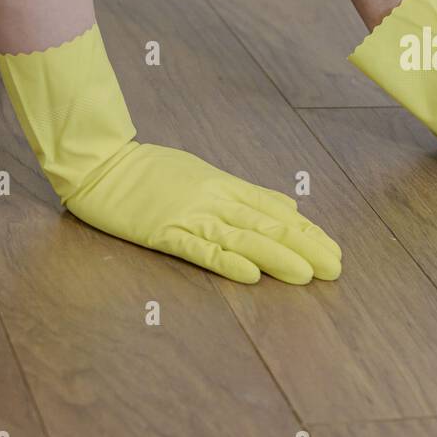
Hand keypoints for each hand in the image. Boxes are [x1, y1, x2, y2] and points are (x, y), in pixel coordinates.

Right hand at [65, 142, 340, 283]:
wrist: (100, 162)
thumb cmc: (151, 171)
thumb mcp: (206, 175)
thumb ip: (248, 194)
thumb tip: (289, 208)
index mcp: (225, 186)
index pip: (275, 212)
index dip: (307, 232)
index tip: (334, 250)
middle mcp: (214, 199)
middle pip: (267, 225)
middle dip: (304, 247)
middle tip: (335, 268)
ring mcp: (189, 215)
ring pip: (241, 238)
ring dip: (277, 256)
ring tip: (307, 275)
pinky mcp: (163, 232)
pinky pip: (199, 249)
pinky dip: (226, 261)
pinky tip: (251, 275)